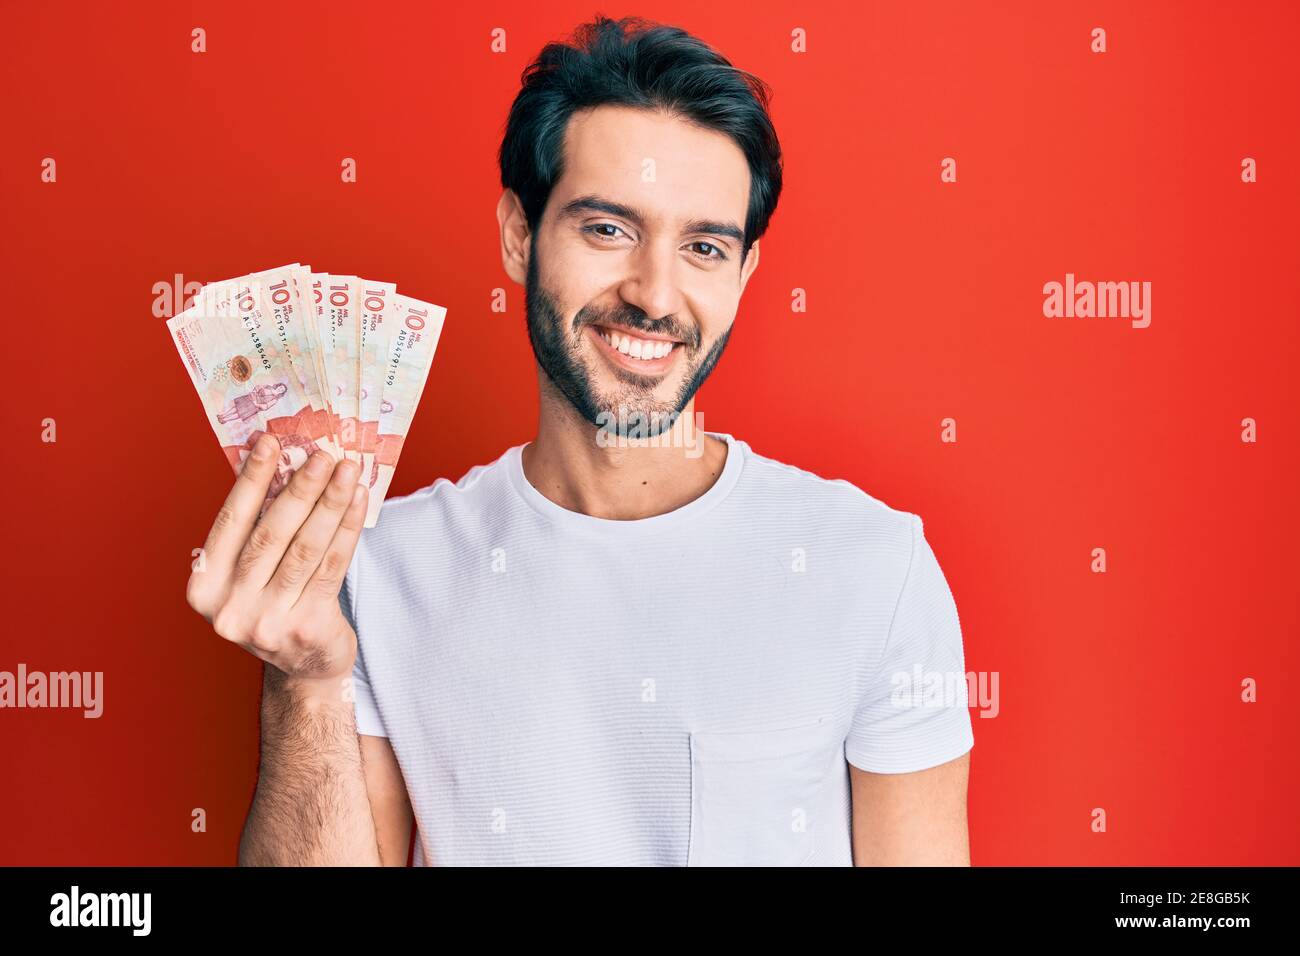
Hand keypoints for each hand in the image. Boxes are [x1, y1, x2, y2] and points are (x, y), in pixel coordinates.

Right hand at [186, 433, 367, 691]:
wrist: (304, 668)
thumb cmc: (276, 604)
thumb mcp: (250, 573)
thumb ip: (256, 529)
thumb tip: (281, 461)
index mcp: (204, 586)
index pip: (230, 522)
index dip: (251, 480)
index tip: (269, 441)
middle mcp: (229, 607)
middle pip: (271, 534)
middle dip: (300, 488)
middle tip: (323, 454)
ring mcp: (267, 622)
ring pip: (305, 548)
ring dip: (329, 503)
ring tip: (347, 470)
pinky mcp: (307, 628)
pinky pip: (332, 567)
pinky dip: (347, 529)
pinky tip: (359, 502)